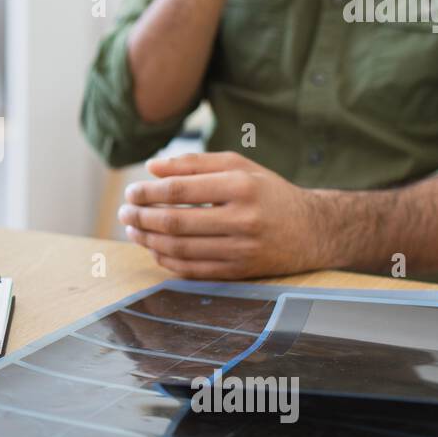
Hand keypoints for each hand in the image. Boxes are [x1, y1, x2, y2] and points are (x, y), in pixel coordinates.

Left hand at [118, 151, 328, 278]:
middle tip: (124, 213)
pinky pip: (192, 270)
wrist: (313, 230)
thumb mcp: (239, 166)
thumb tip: (152, 167)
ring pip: (180, 249)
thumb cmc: (268, 192)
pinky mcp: (240, 272)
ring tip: (133, 230)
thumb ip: (194, 164)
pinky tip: (154, 249)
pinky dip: (166, 261)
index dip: (148, 193)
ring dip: (148, 241)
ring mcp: (242, 249)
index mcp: (241, 186)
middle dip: (142, 218)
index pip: (180, 190)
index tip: (130, 192)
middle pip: (176, 222)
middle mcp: (243, 219)